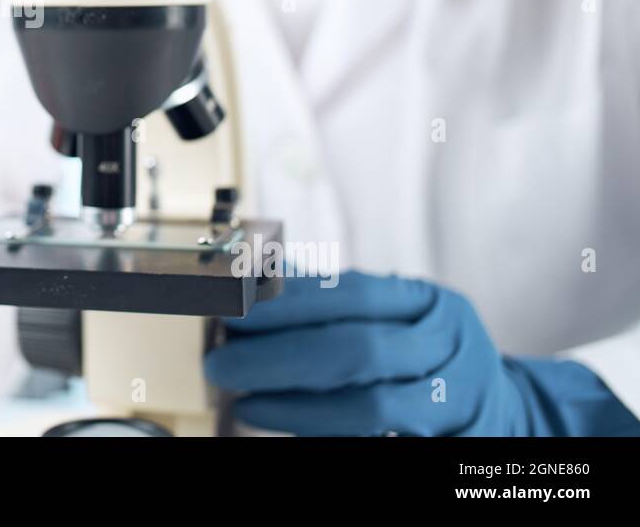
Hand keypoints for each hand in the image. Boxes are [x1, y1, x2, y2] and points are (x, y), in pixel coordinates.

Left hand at [205, 270, 637, 435]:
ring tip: (244, 400)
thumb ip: (329, 299)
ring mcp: (455, 401)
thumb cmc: (425, 354)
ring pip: (370, 407)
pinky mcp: (448, 445)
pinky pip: (377, 441)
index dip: (287, 303)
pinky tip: (282, 423)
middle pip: (356, 349)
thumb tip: (251, 281)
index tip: (232, 309)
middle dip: (278, 356)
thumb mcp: (394, 315)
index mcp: (429, 303)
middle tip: (221, 362)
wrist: (506, 411)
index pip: (352, 295)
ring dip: (295, 405)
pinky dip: (323, 433)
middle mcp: (449, 348)